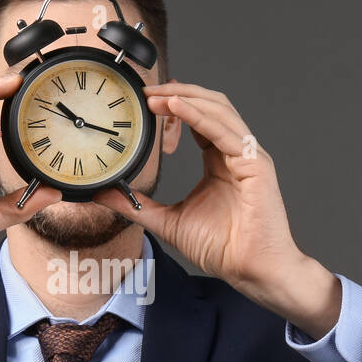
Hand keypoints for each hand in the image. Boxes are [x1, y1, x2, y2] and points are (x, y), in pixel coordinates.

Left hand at [94, 81, 341, 336]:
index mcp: (220, 161)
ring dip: (186, 98)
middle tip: (146, 91)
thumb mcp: (168, 222)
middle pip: (210, 105)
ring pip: (218, 110)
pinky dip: (198, 116)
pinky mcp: (256, 165)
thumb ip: (138, 206)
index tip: (145, 101)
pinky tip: (176, 108)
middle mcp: (236, 153)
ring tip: (156, 96)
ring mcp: (248, 156)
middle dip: (178, 93)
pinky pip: (224, 132)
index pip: (198, 119)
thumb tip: (105, 195)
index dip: (174, 105)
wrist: (250, 271)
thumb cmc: (223, 249)